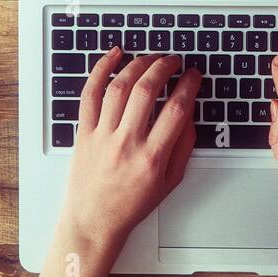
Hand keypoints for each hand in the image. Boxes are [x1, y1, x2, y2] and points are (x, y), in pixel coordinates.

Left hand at [60, 48, 200, 247]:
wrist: (94, 221)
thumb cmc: (131, 204)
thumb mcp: (170, 181)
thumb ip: (184, 146)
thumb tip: (190, 114)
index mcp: (152, 158)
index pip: (177, 109)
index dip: (189, 85)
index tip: (194, 75)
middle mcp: (127, 143)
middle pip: (148, 90)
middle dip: (165, 66)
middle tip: (173, 61)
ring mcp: (102, 136)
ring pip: (120, 87)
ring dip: (138, 64)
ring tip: (151, 58)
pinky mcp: (83, 133)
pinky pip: (90, 94)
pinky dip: (101, 70)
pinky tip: (114, 55)